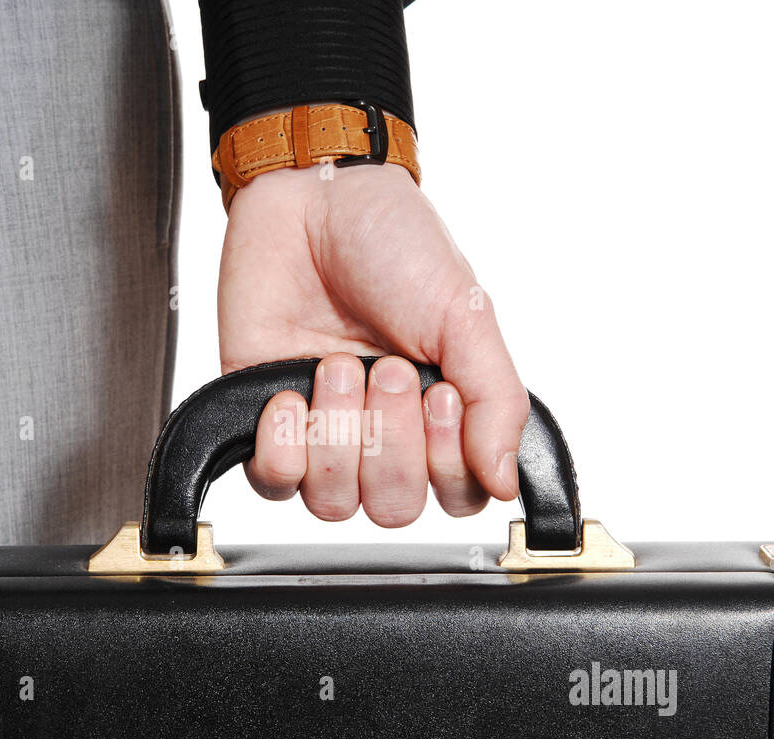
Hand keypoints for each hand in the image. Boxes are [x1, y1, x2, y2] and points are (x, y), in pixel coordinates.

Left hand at [218, 161, 527, 526]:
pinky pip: (273, 484)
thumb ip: (496, 401)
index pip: (456, 495)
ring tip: (337, 365)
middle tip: (385, 367)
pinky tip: (291, 396)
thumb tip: (506, 480)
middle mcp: (385, 431)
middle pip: (393, 507)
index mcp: (443, 413)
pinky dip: (283, 448)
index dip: (445, 460)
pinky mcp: (267, 420)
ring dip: (338, 434)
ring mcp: (325, 431)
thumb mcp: (464, 315)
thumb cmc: (392, 243)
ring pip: (334, 503)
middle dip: (390, 440)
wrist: (312, 197)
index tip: (440, 393)